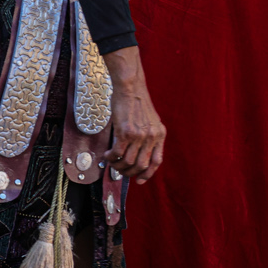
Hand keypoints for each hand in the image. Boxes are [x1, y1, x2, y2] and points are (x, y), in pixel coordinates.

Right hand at [101, 46, 164, 182]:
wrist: (130, 88)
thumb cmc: (137, 103)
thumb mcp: (150, 121)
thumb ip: (149, 136)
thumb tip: (139, 154)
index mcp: (160, 135)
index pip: (157, 162)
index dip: (148, 174)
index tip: (139, 180)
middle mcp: (151, 137)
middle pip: (141, 165)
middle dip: (129, 172)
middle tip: (120, 171)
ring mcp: (139, 135)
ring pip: (128, 162)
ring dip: (117, 166)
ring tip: (111, 161)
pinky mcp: (125, 132)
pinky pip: (117, 154)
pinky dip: (111, 158)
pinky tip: (107, 155)